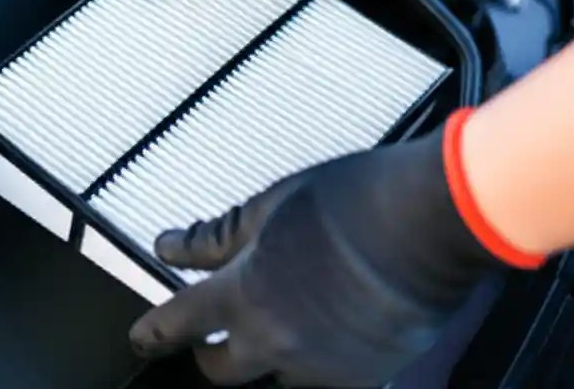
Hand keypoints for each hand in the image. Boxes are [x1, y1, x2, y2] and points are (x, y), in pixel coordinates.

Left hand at [128, 114, 519, 386]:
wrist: (432, 223)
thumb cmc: (359, 202)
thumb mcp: (272, 205)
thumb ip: (217, 235)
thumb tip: (174, 246)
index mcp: (244, 294)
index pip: (175, 325)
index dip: (151, 333)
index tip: (142, 335)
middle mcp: (275, 341)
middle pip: (220, 370)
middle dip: (212, 352)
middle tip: (217, 328)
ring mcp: (320, 366)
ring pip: (276, 375)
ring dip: (272, 352)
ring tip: (296, 311)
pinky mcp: (363, 376)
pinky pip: (325, 378)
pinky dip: (321, 357)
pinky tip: (336, 324)